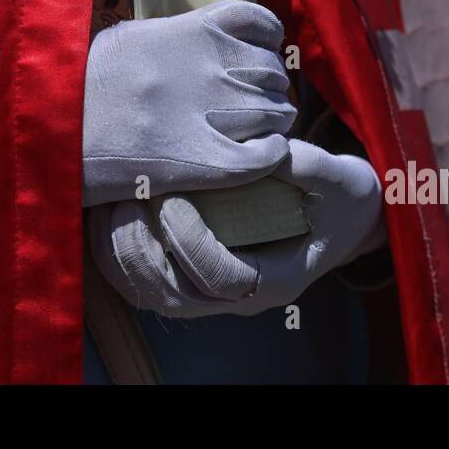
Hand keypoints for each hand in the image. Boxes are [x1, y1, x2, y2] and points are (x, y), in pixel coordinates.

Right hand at [82, 0, 295, 206]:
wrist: (50, 130)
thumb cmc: (82, 84)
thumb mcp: (128, 39)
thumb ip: (174, 34)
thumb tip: (209, 36)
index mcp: (188, 31)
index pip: (257, 21)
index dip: (268, 39)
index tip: (260, 53)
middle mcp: (205, 67)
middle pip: (271, 71)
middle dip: (269, 86)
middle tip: (254, 102)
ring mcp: (207, 115)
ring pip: (275, 112)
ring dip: (273, 122)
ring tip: (258, 131)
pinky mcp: (204, 162)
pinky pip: (266, 155)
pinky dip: (272, 154)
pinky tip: (261, 156)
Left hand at [88, 139, 385, 317]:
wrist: (341, 215)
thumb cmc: (339, 196)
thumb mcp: (340, 177)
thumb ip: (308, 164)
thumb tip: (267, 149)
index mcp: (279, 279)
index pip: (223, 280)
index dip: (192, 243)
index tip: (172, 198)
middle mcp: (243, 298)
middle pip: (177, 296)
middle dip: (143, 250)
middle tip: (128, 200)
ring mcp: (215, 293)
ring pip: (154, 293)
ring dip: (123, 255)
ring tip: (111, 206)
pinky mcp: (194, 276)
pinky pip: (147, 281)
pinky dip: (119, 256)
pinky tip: (107, 215)